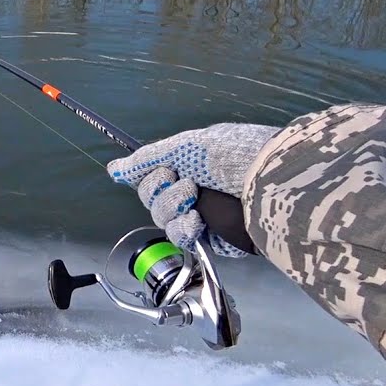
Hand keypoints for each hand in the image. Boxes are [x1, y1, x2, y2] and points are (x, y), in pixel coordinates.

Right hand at [106, 123, 278, 255]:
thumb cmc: (234, 156)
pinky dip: (183, 229)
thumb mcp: (187, 146)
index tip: (164, 170)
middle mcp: (195, 189)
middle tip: (185, 183)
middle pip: (151, 198)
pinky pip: (180, 238)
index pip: (151, 175)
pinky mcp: (213, 239)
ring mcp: (203, 214)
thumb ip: (148, 158)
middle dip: (161, 191)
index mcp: (191, 164)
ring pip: (162, 219)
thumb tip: (113, 168)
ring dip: (171, 207)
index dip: (149, 175)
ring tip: (195, 199)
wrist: (271, 183)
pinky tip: (198, 221)